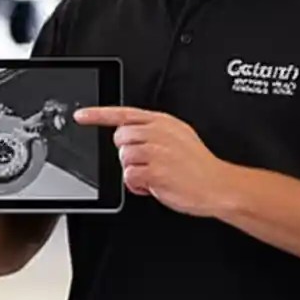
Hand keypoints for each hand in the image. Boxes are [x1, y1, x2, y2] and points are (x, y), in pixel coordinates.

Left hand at [74, 106, 228, 217]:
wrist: (218, 185)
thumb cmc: (198, 165)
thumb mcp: (179, 135)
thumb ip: (154, 130)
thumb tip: (132, 133)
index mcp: (163, 122)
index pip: (123, 113)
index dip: (98, 114)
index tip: (80, 116)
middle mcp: (158, 133)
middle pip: (119, 138)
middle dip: (126, 154)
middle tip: (146, 163)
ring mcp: (156, 152)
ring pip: (123, 159)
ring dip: (134, 171)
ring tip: (153, 175)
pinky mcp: (155, 172)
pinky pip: (129, 178)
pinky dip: (138, 186)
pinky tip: (153, 185)